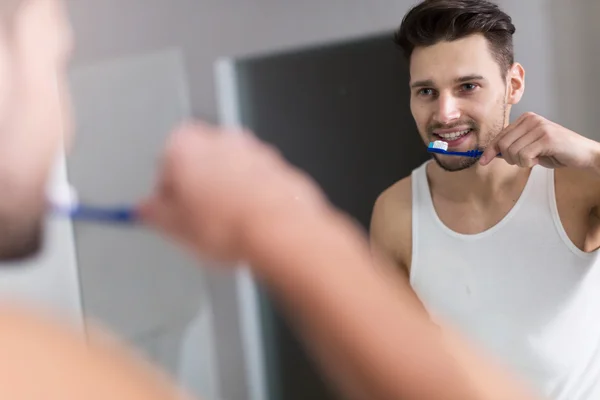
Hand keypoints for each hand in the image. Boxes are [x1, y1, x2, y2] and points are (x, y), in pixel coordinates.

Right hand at [138, 122, 327, 261]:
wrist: (280, 231)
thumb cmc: (229, 224)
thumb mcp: (175, 227)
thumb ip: (154, 213)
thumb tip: (147, 210)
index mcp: (185, 144)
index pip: (163, 165)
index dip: (165, 193)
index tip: (168, 214)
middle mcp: (221, 138)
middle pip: (198, 164)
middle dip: (196, 189)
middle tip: (195, 222)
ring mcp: (253, 149)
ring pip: (229, 171)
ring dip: (225, 193)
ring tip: (225, 228)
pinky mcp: (278, 166)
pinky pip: (256, 181)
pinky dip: (251, 197)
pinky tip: (248, 224)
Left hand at [479, 112, 599, 169]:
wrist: (582, 154)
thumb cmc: (555, 151)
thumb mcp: (529, 146)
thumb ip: (513, 145)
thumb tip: (490, 153)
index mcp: (525, 119)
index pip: (500, 136)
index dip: (490, 150)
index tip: (483, 161)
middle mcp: (530, 119)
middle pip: (503, 145)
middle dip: (510, 159)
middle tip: (525, 161)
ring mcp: (538, 127)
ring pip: (512, 151)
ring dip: (521, 162)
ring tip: (535, 159)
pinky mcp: (546, 137)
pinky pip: (524, 156)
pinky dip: (528, 163)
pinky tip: (539, 160)